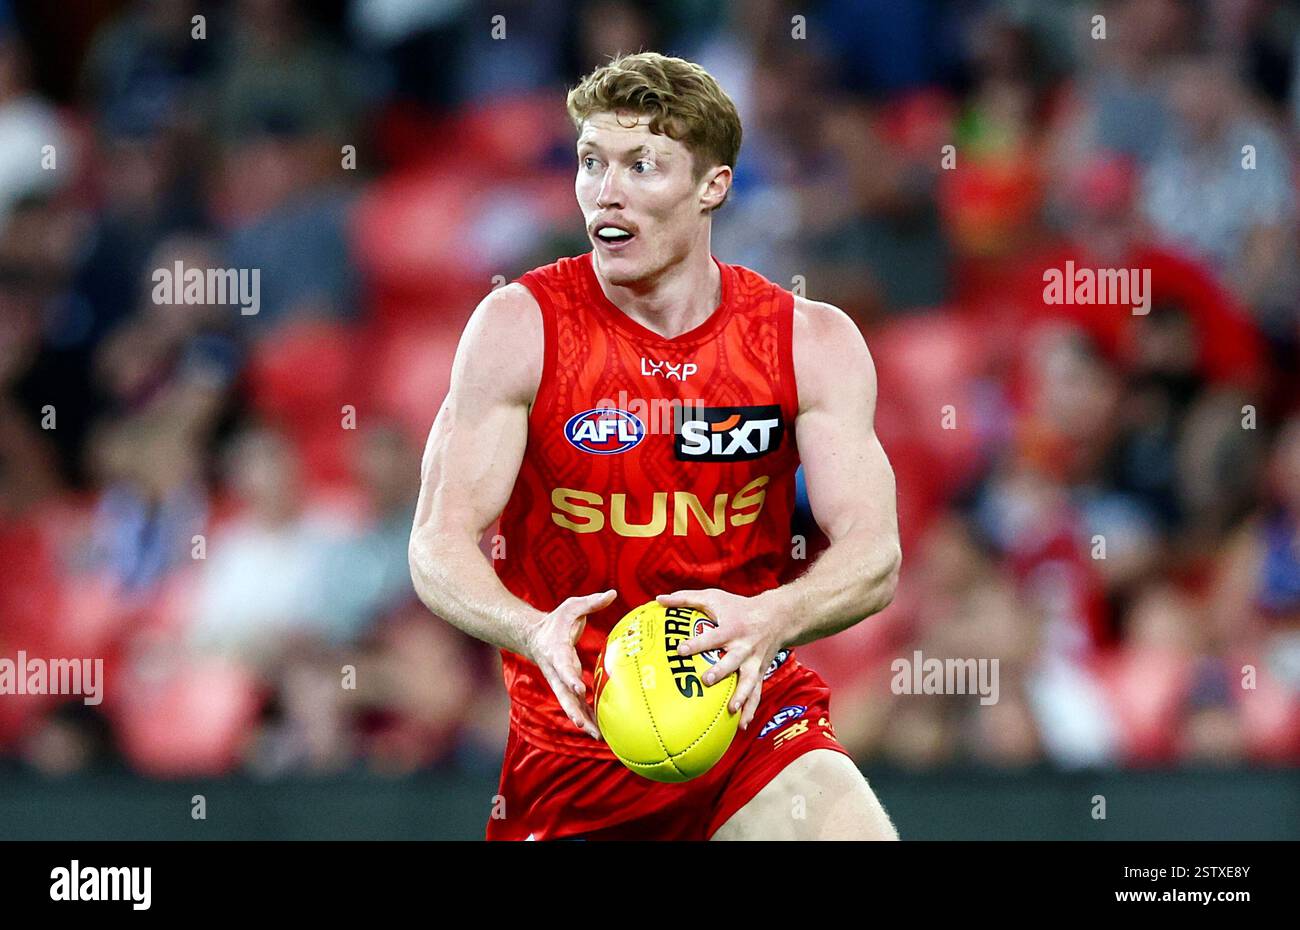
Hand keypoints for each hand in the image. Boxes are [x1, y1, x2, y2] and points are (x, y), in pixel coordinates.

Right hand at [523, 589, 615, 739]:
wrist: (534, 637)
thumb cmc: (556, 621)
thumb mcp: (571, 607)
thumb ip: (591, 602)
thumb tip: (612, 593)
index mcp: (556, 652)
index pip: (562, 666)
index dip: (570, 677)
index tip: (579, 687)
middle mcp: (556, 671)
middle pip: (563, 695)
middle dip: (574, 711)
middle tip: (585, 727)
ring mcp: (560, 682)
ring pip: (570, 705)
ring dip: (583, 721)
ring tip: (598, 737)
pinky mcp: (566, 687)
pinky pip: (576, 704)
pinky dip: (586, 717)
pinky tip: (600, 732)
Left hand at [656, 588, 787, 731]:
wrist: (777, 617)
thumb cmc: (738, 607)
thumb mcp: (714, 597)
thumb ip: (686, 598)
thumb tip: (658, 600)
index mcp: (732, 628)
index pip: (713, 636)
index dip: (697, 643)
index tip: (680, 650)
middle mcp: (745, 646)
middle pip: (733, 660)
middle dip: (721, 670)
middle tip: (706, 680)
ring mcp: (755, 662)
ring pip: (749, 681)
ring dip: (741, 695)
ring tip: (730, 710)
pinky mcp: (760, 673)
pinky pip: (756, 693)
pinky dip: (750, 709)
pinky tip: (740, 726)